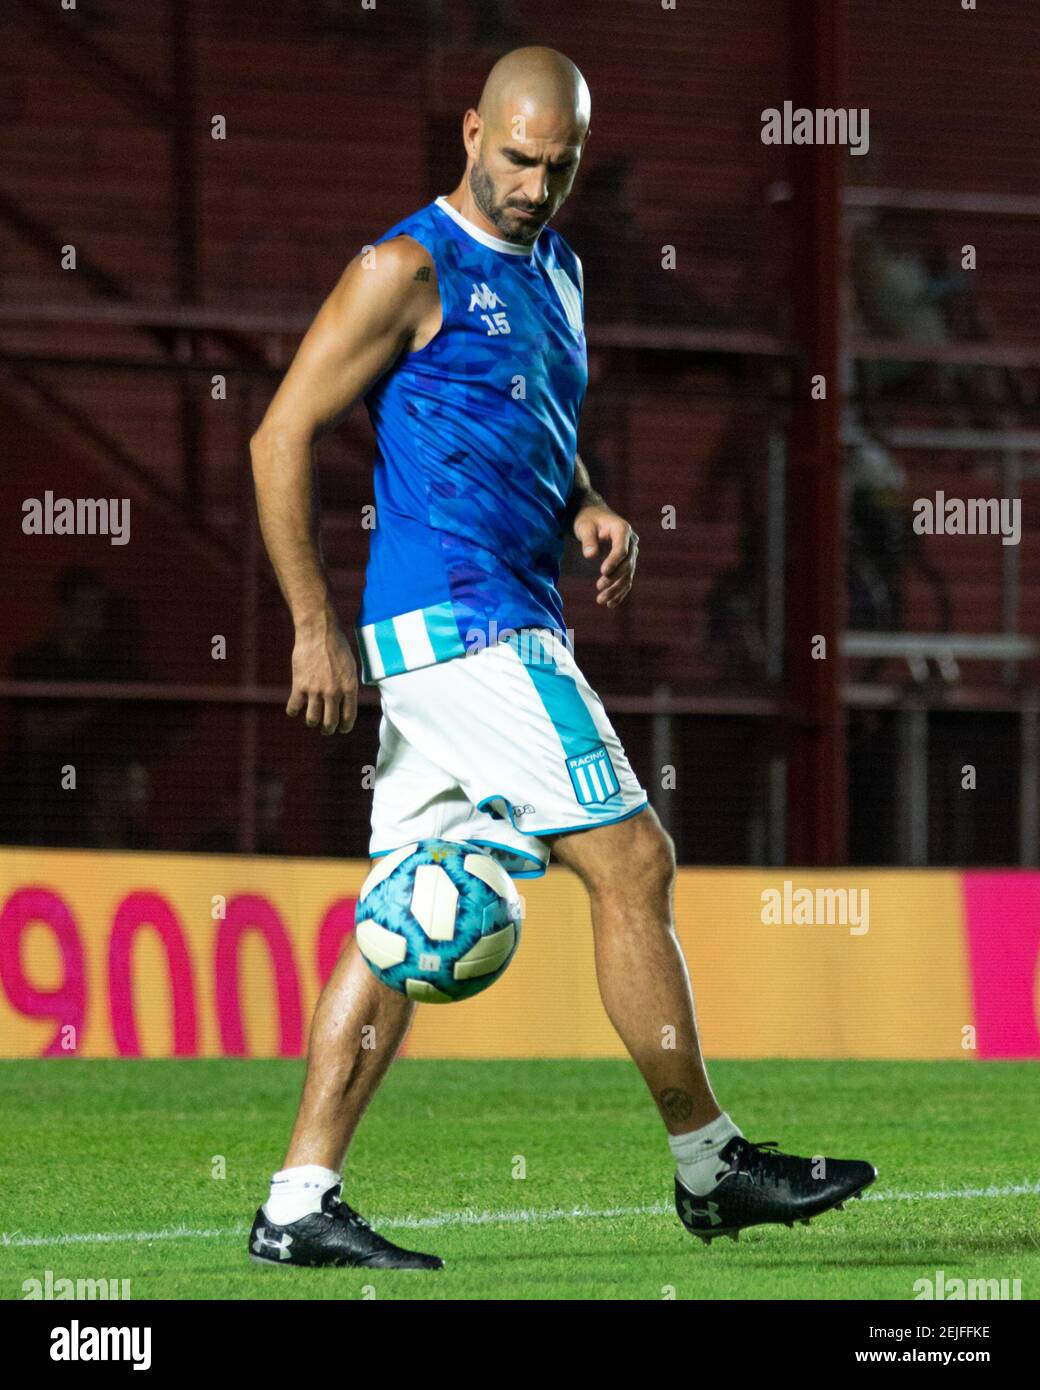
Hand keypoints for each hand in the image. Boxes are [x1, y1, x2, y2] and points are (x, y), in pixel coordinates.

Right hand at [287, 616, 357, 733]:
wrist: (318, 631)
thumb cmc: (336, 646)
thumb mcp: (351, 666)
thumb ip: (348, 685)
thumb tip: (346, 700)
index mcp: (349, 687)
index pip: (348, 717)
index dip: (345, 727)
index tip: (341, 729)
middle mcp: (333, 692)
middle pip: (330, 722)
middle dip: (328, 729)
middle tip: (326, 729)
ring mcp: (315, 690)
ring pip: (312, 719)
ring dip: (312, 722)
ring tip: (312, 720)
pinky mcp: (299, 685)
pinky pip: (294, 708)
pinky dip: (293, 711)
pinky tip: (294, 708)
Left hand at [573, 505, 638, 608]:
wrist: (593, 515)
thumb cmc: (587, 519)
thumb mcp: (584, 527)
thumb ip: (588, 540)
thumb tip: (590, 555)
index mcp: (622, 529)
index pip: (621, 549)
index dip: (613, 562)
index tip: (602, 573)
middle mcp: (631, 541)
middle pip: (627, 564)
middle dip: (614, 578)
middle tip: (599, 588)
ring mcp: (631, 552)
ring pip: (628, 574)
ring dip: (616, 589)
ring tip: (601, 601)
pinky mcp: (627, 561)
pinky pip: (626, 578)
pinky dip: (619, 591)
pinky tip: (610, 604)